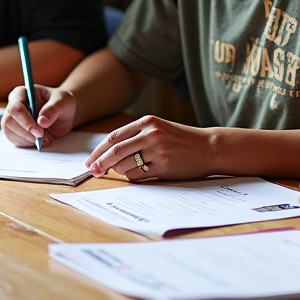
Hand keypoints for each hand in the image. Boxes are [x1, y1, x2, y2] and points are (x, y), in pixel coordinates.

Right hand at [2, 84, 76, 147]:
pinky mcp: (14, 132)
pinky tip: (40, 140)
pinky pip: (15, 141)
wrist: (62, 115)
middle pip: (9, 121)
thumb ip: (53, 109)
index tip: (40, 131)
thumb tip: (41, 121)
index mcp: (22, 93)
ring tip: (45, 137)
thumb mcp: (63, 101)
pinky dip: (29, 144)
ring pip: (10, 132)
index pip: (16, 107)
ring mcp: (12, 119)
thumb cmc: (61, 103)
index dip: (26, 121)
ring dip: (28, 139)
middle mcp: (13, 105)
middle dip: (26, 132)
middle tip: (42, 136)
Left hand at [85, 116, 212, 181]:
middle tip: (93, 171)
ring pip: (125, 165)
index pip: (114, 137)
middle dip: (100, 163)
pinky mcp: (164, 167)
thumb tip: (108, 153)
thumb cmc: (181, 140)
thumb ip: (136, 136)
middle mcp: (151, 134)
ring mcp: (158, 151)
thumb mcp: (158, 129)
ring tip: (126, 170)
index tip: (90, 160)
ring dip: (120, 171)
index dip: (99, 150)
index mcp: (147, 122)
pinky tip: (140, 174)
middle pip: (115, 151)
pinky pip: (138, 176)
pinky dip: (133, 177)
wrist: (209, 147)